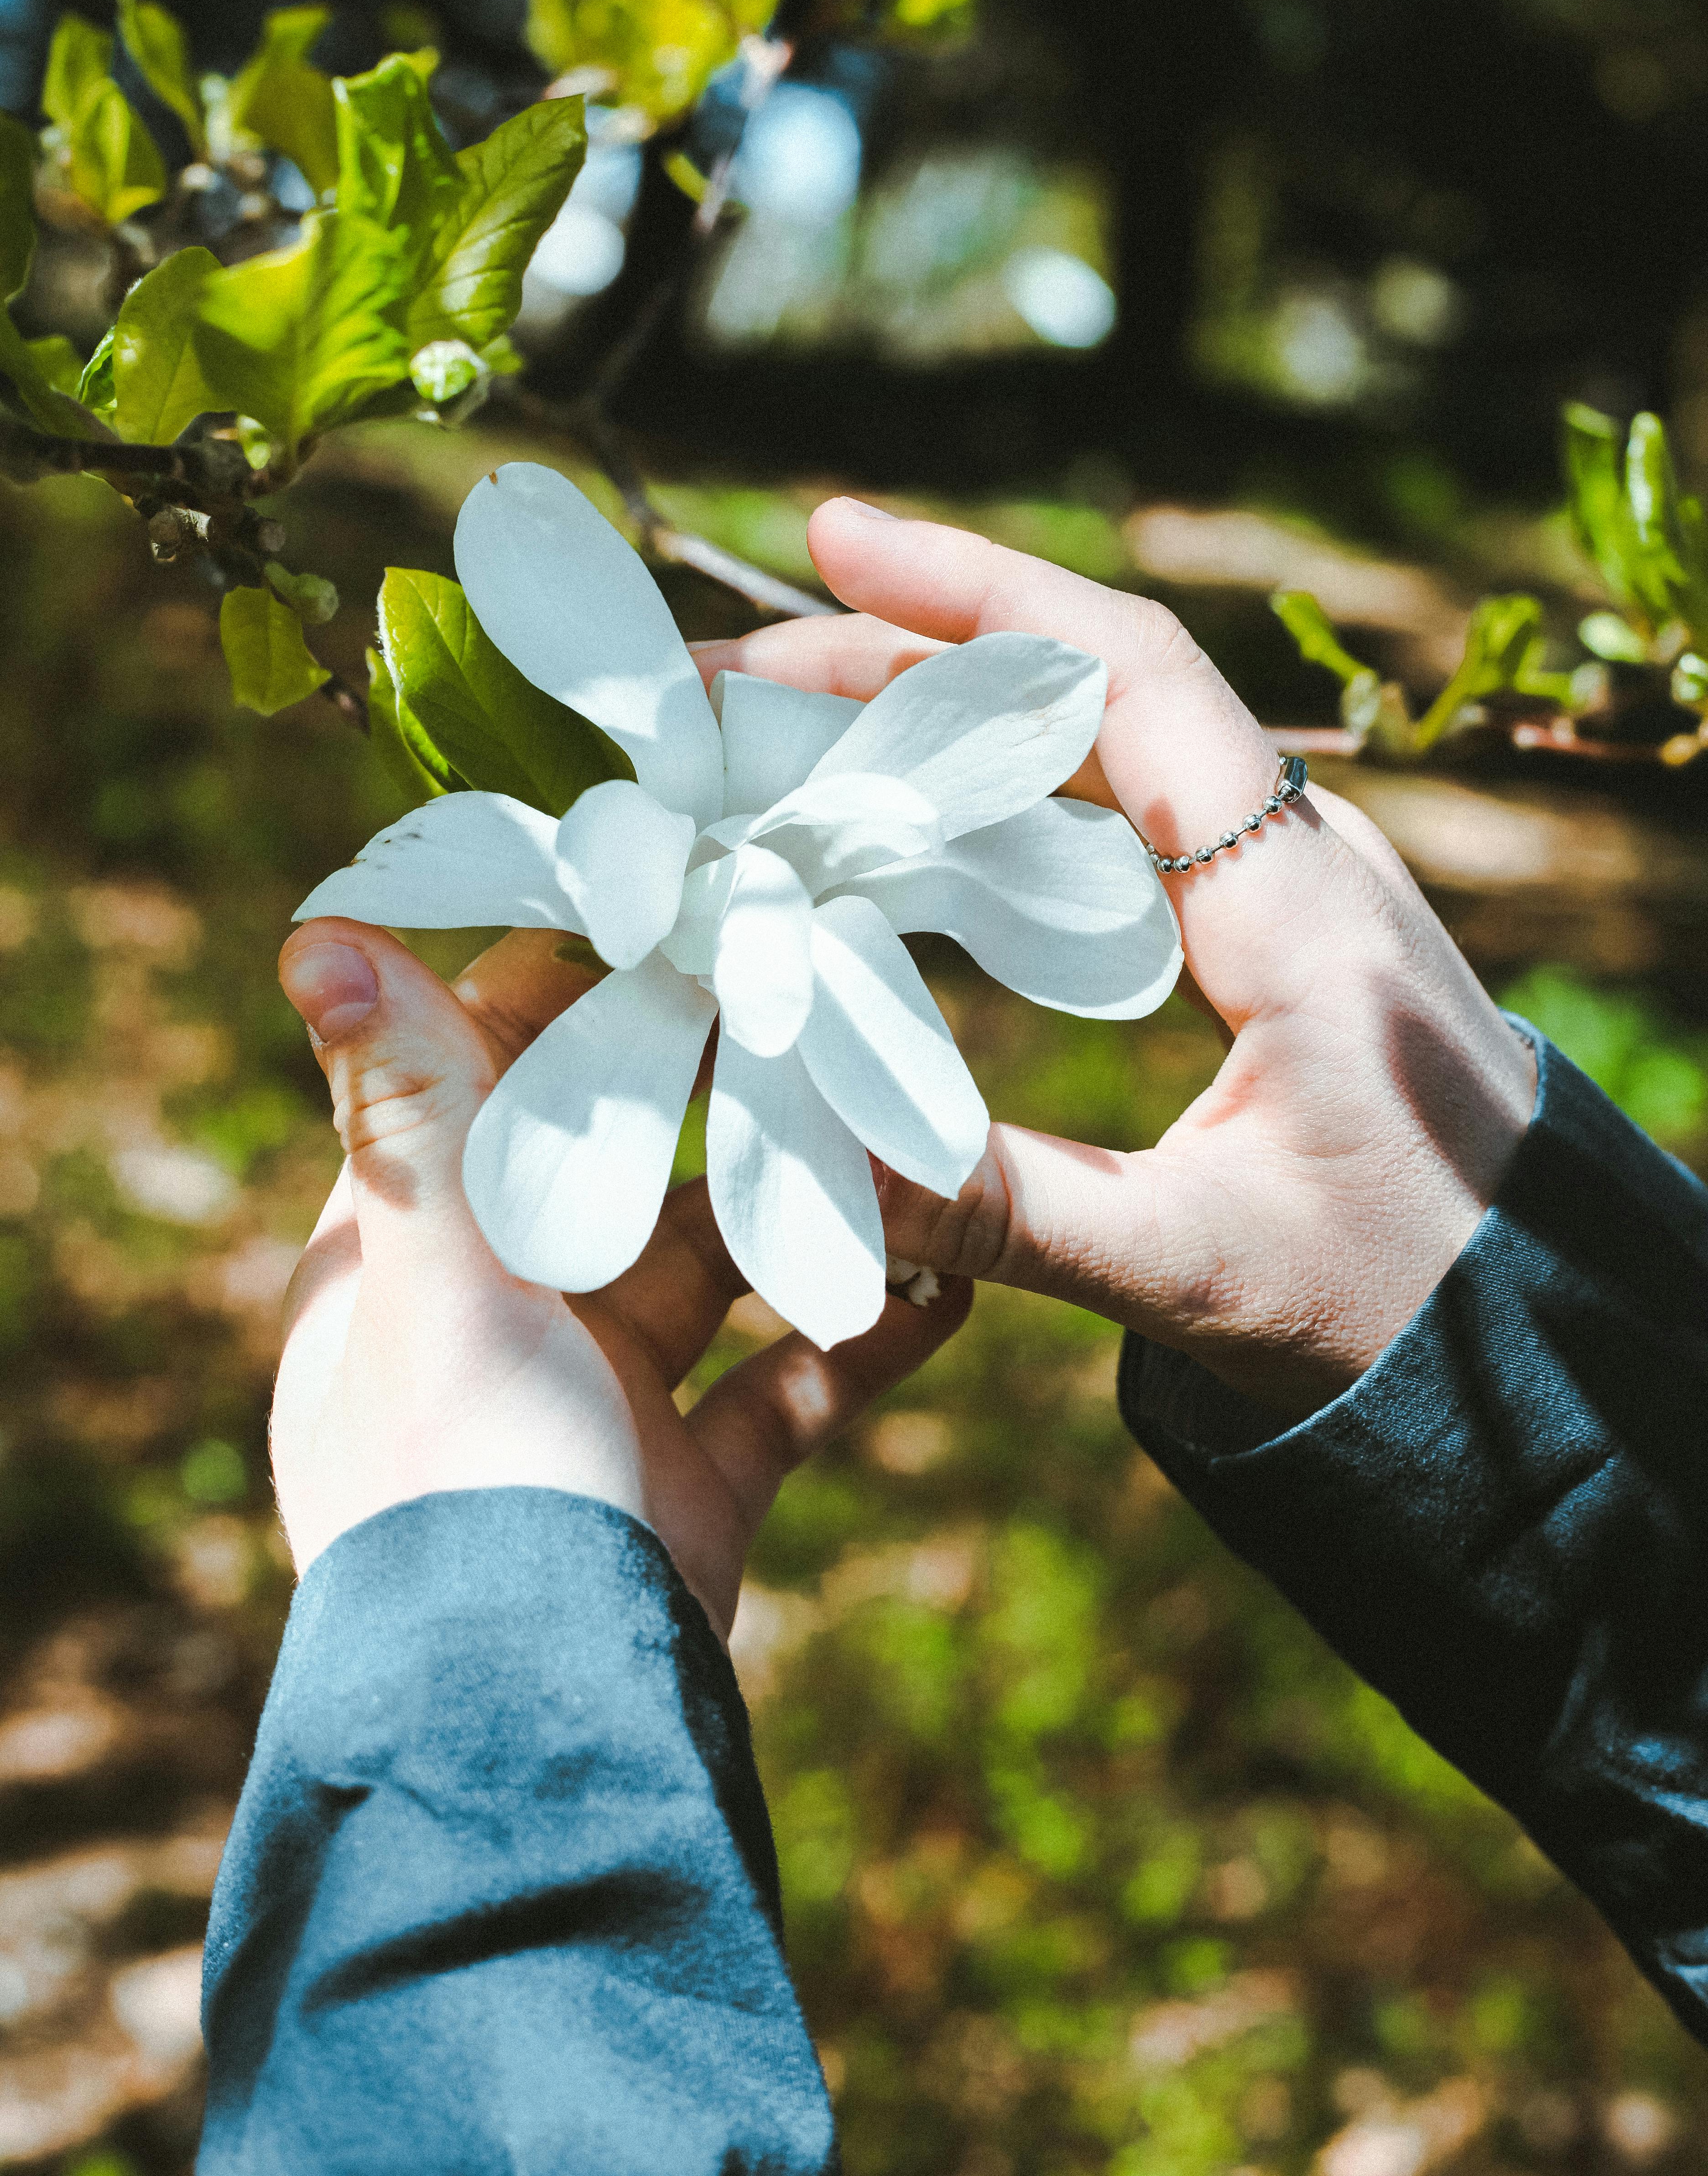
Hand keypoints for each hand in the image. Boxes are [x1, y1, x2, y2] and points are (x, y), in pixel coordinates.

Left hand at [272, 922, 968, 1638]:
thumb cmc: (467, 1493)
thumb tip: (319, 940)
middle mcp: (498, 1318)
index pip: (478, 1083)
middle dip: (711, 1091)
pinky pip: (792, 1382)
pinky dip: (866, 1337)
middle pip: (613, 1166)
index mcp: (407, 1261)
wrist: (543, 1732)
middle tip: (813, 997)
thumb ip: (415, 1112)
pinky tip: (951, 1288)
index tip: (674, 915)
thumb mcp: (447, 1282)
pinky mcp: (692, 1478)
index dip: (566, 996)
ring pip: (720, 1263)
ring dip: (806, 1209)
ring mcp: (601, 1401)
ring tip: (909, 1137)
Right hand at [696, 500, 1536, 1421]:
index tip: (837, 535)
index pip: (1129, 674)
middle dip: (902, 662)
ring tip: (770, 744)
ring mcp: (1282, 883)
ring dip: (933, 727)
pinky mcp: (1262, 928)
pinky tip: (889, 830)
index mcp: (1299, 904)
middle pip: (1084, 692)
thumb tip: (815, 1157)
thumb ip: (1013, 1214)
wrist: (1537, 1328)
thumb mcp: (1206, 1270)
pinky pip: (1110, 820)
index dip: (978, 594)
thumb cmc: (1406, 1297)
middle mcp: (1297, 856)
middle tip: (727, 686)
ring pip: (1091, 751)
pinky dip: (988, 802)